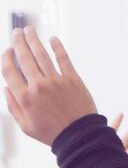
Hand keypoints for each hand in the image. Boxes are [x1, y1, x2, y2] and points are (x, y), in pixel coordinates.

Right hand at [1, 27, 96, 145]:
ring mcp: (57, 81)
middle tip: (17, 32)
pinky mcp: (73, 80)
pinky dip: (58, 47)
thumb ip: (13, 106)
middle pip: (24, 58)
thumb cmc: (52, 133)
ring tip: (29, 30)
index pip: (10, 71)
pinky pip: (64, 59)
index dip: (6, 58)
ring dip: (34, 40)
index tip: (7, 51)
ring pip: (42, 55)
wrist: (81, 137)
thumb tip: (5, 88)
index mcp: (25, 97)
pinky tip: (53, 39)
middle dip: (18, 42)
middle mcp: (38, 86)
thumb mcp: (26, 126)